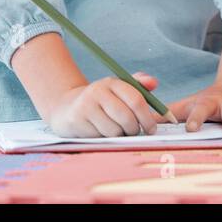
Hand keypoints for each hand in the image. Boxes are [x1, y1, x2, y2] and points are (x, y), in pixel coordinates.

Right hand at [46, 72, 163, 138]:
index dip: (147, 117)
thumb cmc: (102, 101)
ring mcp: (86, 106)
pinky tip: (100, 132)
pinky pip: (100, 138)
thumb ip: (138, 86)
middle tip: (135, 132)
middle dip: (134, 129)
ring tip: (116, 130)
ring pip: (114, 131)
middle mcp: (98, 91)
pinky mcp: (76, 121)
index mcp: (112, 82)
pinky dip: (105, 139)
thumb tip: (154, 83)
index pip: (135, 99)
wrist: (67, 108)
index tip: (152, 129)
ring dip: (120, 135)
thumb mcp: (118, 90)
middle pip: (126, 117)